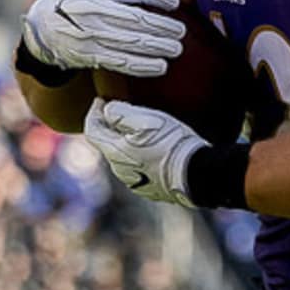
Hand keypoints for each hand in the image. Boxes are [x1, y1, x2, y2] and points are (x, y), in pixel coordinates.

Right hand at [22, 0, 186, 76]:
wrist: (46, 26)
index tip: (175, 4)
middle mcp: (89, 8)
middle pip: (134, 17)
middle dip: (161, 26)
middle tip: (181, 31)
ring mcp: (87, 33)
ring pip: (130, 41)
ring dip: (157, 47)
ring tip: (176, 49)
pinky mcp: (88, 55)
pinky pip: (120, 62)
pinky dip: (142, 65)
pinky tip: (160, 67)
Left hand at [83, 98, 208, 207]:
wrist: (197, 173)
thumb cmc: (171, 144)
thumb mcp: (145, 120)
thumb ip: (120, 113)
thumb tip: (106, 110)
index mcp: (114, 152)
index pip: (92, 130)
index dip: (94, 112)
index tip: (101, 100)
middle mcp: (119, 170)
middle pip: (106, 144)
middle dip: (110, 127)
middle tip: (119, 111)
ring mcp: (134, 182)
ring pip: (121, 157)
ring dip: (125, 142)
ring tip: (139, 129)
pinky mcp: (149, 188)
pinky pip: (137, 168)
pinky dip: (138, 155)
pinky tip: (152, 148)